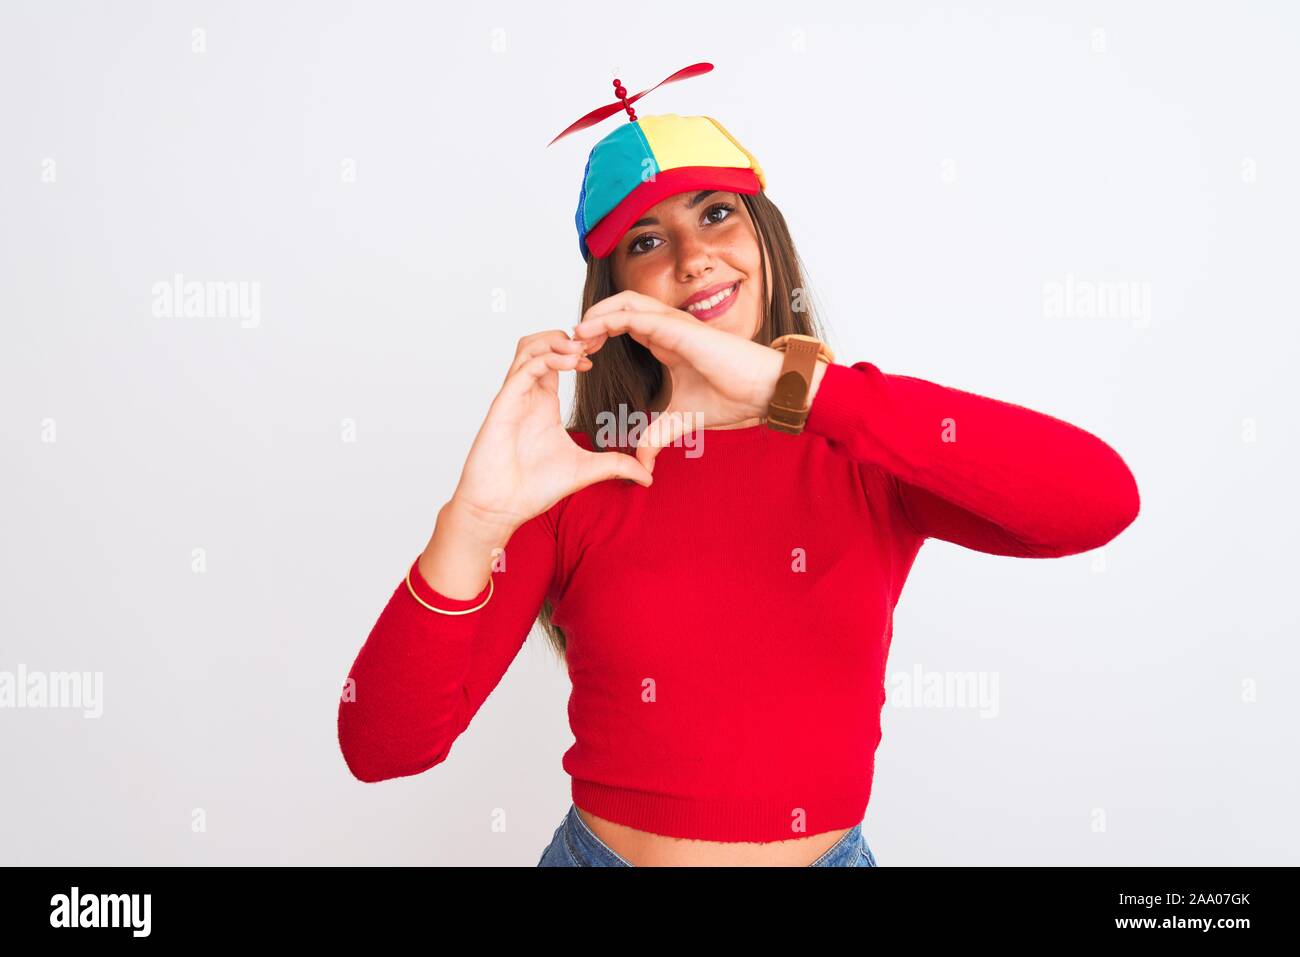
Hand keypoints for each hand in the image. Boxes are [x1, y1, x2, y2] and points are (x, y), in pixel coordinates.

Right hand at [450, 330, 653, 537]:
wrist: (500, 508)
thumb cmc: (532, 489)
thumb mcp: (586, 471)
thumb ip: (616, 466)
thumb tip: (647, 476)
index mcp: (544, 402)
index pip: (557, 359)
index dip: (579, 350)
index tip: (600, 358)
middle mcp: (528, 394)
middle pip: (540, 343)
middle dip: (568, 337)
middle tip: (594, 345)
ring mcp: (515, 396)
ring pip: (529, 347)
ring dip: (556, 340)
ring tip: (582, 350)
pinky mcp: (505, 403)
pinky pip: (525, 368)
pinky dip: (549, 358)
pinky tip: (573, 365)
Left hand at [573, 290, 789, 470]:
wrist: (761, 391)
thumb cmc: (733, 397)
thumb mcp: (681, 420)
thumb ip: (657, 435)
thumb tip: (642, 463)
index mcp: (665, 341)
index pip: (622, 325)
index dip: (597, 336)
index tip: (579, 358)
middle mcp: (666, 326)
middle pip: (617, 309)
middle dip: (590, 324)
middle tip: (569, 347)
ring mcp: (671, 322)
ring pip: (621, 303)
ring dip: (593, 316)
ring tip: (573, 336)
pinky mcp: (676, 326)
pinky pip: (632, 313)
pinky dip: (606, 318)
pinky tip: (588, 332)